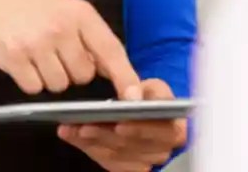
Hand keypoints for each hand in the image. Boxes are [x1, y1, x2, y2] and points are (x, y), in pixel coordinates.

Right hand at [0, 0, 139, 95]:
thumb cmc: (30, 4)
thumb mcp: (65, 8)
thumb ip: (89, 36)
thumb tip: (113, 71)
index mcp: (79, 13)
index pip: (111, 49)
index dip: (125, 76)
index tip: (134, 97)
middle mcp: (61, 28)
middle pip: (83, 75)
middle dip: (72, 71)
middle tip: (56, 52)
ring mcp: (36, 44)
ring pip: (59, 86)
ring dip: (50, 77)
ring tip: (37, 54)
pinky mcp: (15, 58)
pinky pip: (34, 88)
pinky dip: (30, 81)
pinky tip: (23, 61)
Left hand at [57, 79, 187, 171]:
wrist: (138, 104)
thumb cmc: (143, 93)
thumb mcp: (148, 83)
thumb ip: (141, 86)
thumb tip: (133, 95)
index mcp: (175, 126)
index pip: (164, 132)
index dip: (140, 129)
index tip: (119, 124)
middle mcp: (164, 148)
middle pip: (135, 146)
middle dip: (106, 135)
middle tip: (84, 125)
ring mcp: (147, 160)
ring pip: (117, 156)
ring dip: (92, 142)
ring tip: (72, 129)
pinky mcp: (130, 166)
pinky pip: (108, 162)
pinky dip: (87, 147)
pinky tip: (71, 135)